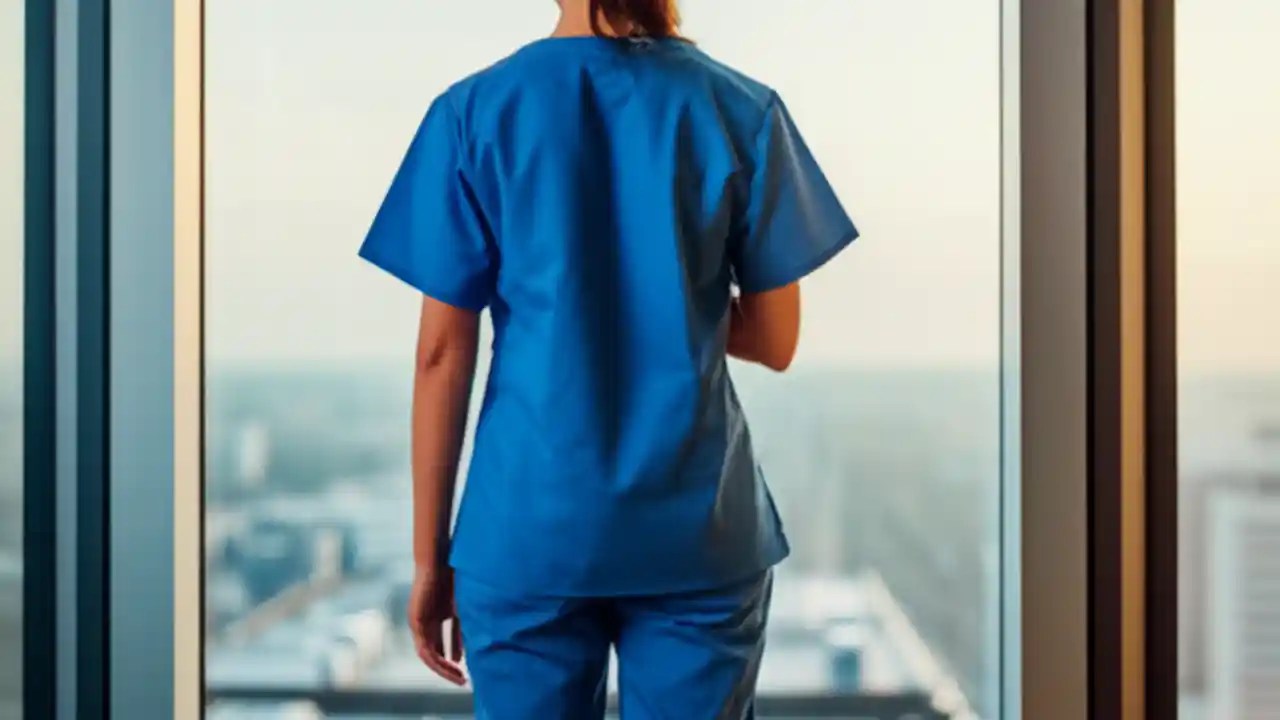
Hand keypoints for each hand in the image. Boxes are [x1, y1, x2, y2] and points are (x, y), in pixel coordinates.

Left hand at [407, 565, 465, 685]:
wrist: (438, 561)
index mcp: (435, 620)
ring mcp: (418, 624)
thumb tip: (471, 649)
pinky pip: (425, 648)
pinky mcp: (416, 622)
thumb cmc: (453, 578)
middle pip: (434, 655)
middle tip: (463, 681)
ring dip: (443, 668)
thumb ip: (462, 629)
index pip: (442, 648)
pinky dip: (437, 659)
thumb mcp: (461, 610)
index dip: (453, 662)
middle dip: (449, 670)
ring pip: (429, 655)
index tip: (467, 672)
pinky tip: (450, 665)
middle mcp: (424, 625)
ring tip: (458, 677)